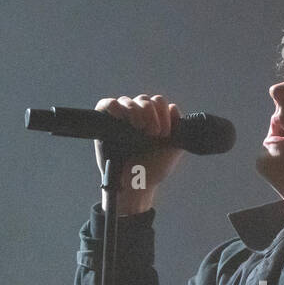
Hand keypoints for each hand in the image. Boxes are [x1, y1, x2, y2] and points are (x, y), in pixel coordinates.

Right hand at [94, 94, 183, 213]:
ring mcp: (121, 119)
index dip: (163, 113)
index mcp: (154, 119)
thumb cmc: (153, 168)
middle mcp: (138, 116)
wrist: (136, 185)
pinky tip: (118, 114)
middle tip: (152, 133)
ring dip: (135, 111)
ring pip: (127, 101)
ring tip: (139, 128)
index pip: (158, 102)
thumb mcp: (172, 149)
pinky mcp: (105, 124)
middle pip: (144, 99)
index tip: (164, 133)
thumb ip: (178, 130)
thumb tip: (173, 108)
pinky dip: (112, 106)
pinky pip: (106, 104)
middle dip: (150, 113)